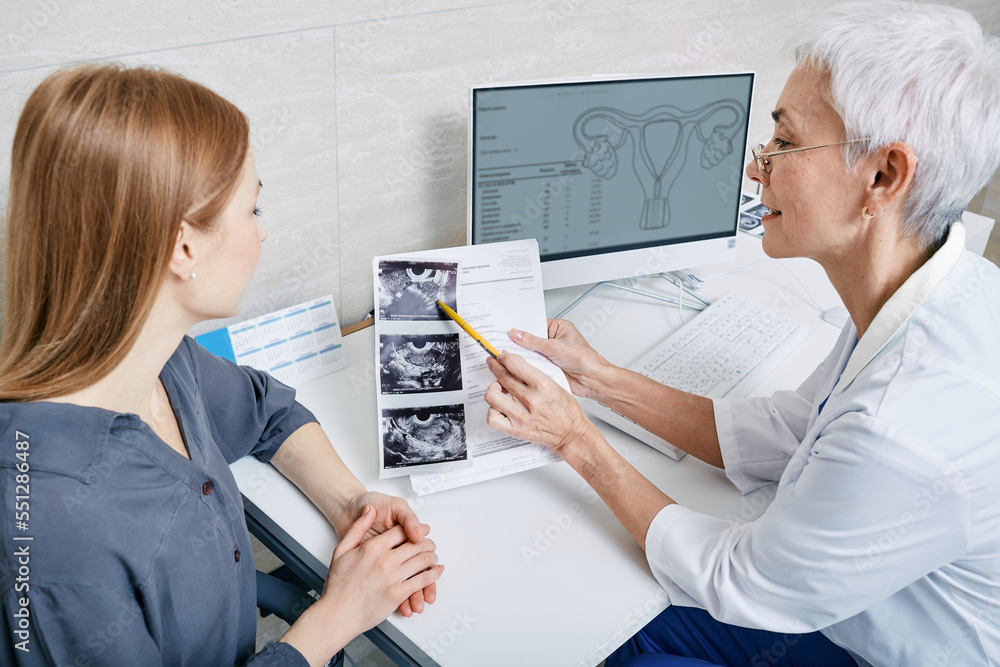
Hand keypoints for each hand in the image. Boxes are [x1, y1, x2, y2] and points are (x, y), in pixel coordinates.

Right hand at [332, 491, 436, 615]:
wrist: (337, 613)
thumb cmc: (338, 585)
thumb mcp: (341, 550)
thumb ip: (357, 528)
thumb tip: (368, 510)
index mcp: (373, 548)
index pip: (402, 531)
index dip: (415, 529)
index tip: (421, 530)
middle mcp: (384, 561)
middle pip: (416, 544)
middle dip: (427, 542)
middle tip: (430, 543)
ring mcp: (393, 578)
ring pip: (423, 560)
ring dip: (432, 556)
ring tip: (434, 556)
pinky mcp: (398, 594)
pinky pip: (423, 580)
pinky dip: (434, 574)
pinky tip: (436, 571)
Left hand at [485, 350, 597, 456]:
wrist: (571, 433)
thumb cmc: (565, 410)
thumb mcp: (555, 384)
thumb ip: (535, 374)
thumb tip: (515, 364)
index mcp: (543, 384)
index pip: (514, 363)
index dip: (504, 357)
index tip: (502, 356)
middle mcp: (531, 399)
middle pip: (502, 376)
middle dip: (494, 366)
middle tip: (493, 364)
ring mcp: (521, 415)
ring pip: (492, 395)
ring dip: (493, 389)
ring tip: (498, 389)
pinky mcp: (516, 429)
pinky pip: (492, 418)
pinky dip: (492, 411)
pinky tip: (499, 408)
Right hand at [507, 320, 614, 400]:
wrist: (593, 380)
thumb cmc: (585, 359)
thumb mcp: (555, 347)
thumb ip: (533, 341)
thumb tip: (517, 334)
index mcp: (558, 327)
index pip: (535, 325)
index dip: (521, 328)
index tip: (507, 330)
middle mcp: (554, 339)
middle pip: (531, 340)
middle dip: (520, 344)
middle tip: (505, 344)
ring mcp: (551, 354)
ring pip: (531, 353)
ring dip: (525, 356)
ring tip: (511, 356)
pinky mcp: (549, 366)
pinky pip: (534, 365)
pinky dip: (529, 366)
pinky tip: (521, 367)